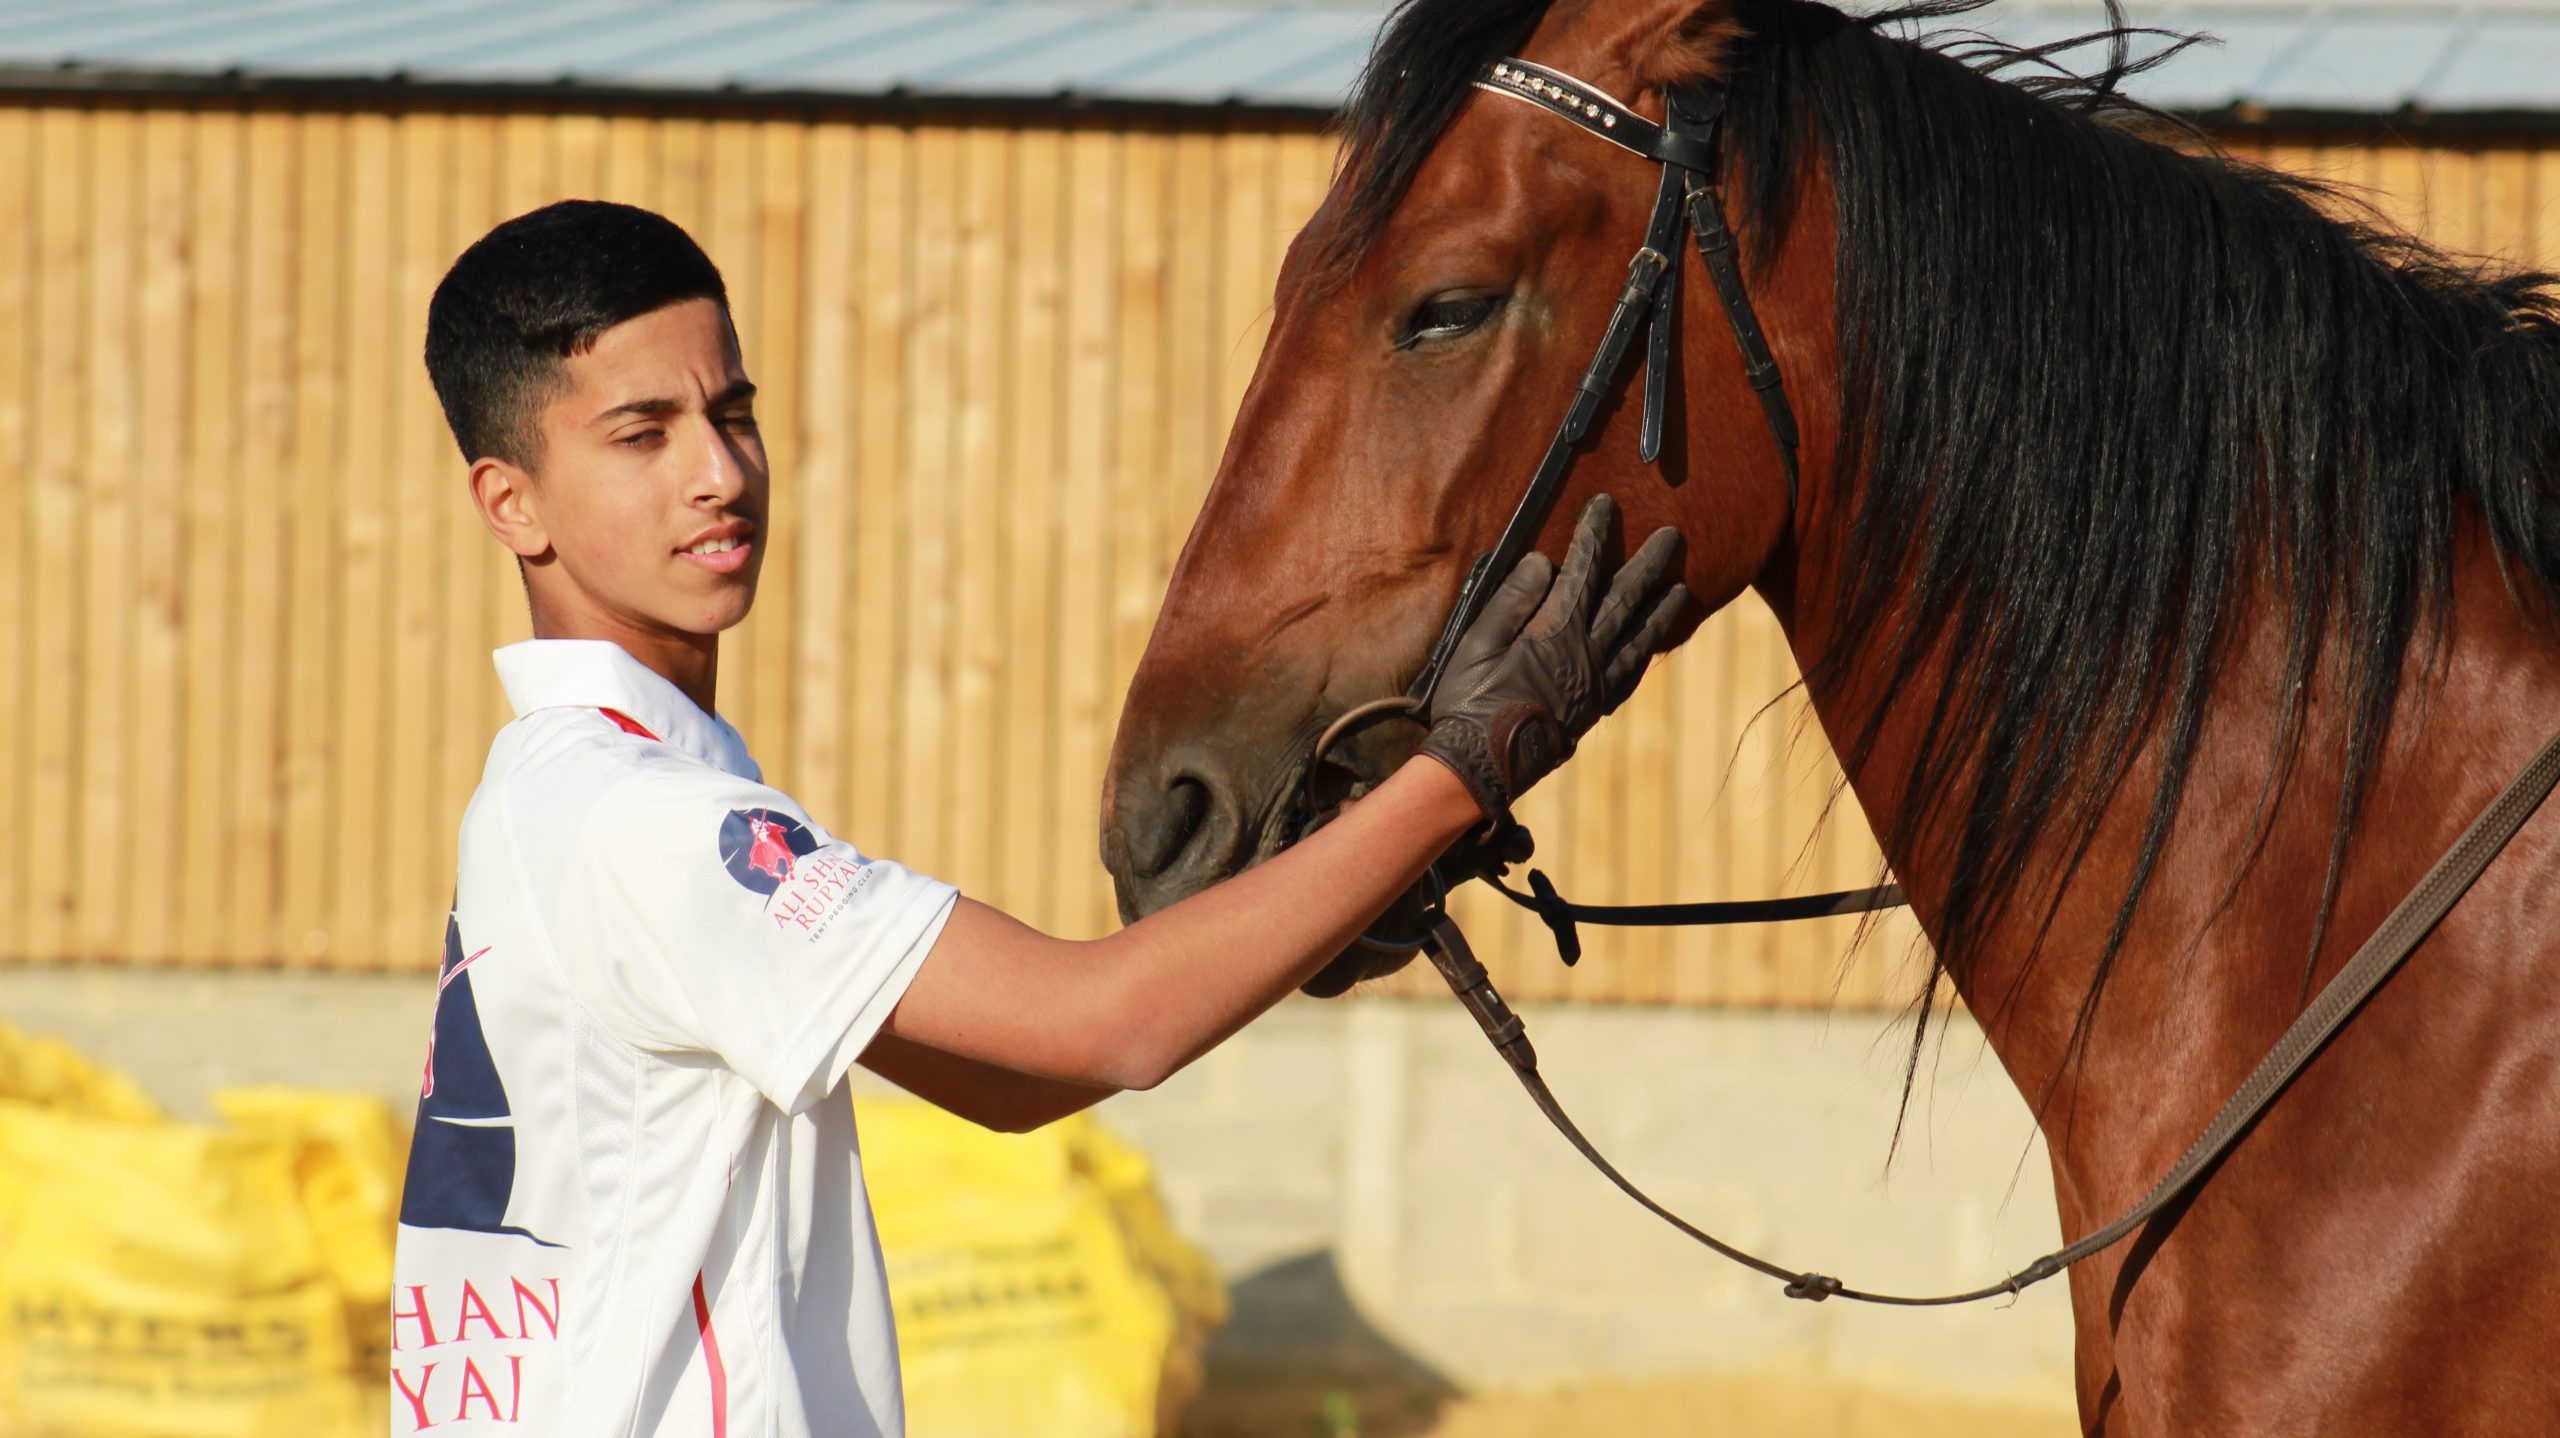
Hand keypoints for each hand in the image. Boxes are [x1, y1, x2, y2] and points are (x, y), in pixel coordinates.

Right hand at [1416, 494, 1689, 817]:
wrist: (1483, 765)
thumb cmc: (1469, 701)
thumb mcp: (1477, 643)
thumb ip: (1512, 599)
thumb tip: (1543, 562)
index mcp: (1556, 631)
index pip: (1583, 570)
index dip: (1594, 534)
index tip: (1605, 505)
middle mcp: (1586, 654)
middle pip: (1625, 598)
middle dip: (1648, 563)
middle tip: (1672, 535)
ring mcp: (1596, 683)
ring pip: (1639, 636)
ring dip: (1661, 608)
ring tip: (1680, 587)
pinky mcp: (1595, 707)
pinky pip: (1630, 672)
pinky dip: (1646, 651)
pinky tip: (1652, 643)